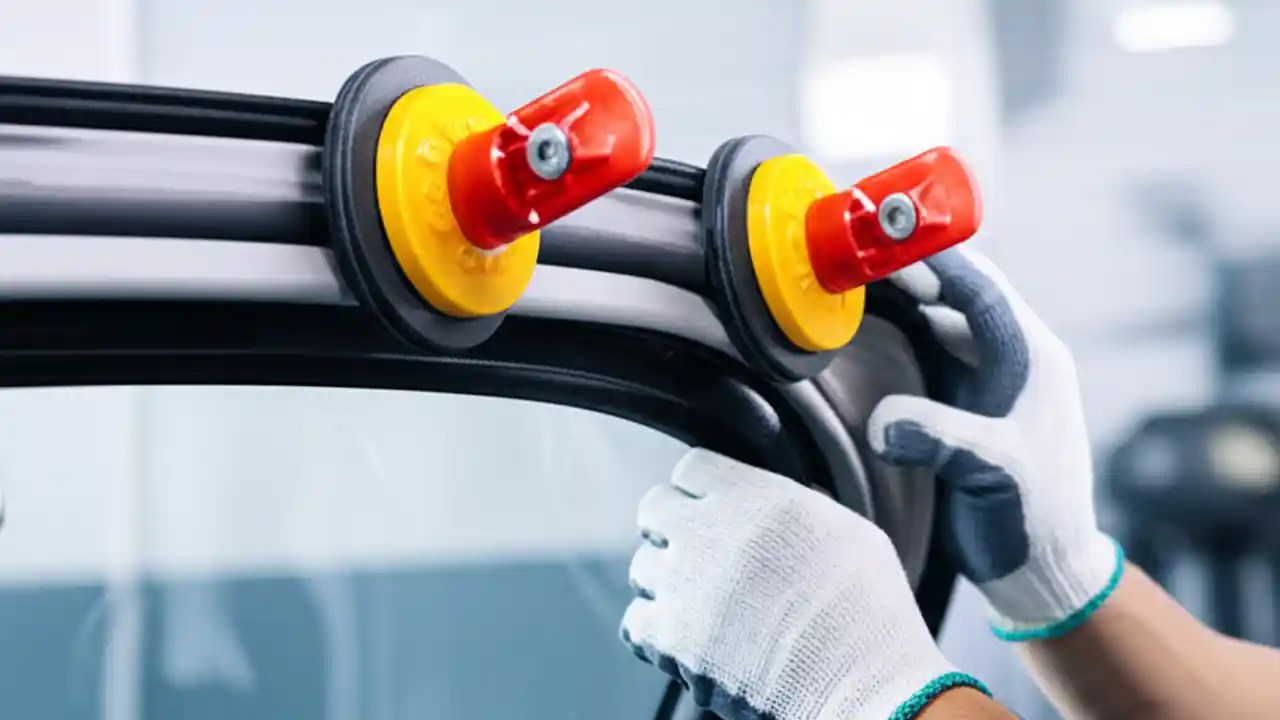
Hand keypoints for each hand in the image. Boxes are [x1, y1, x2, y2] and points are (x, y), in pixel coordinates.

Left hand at [619, 448, 987, 719]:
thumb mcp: (846, 530)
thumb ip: (794, 506)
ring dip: (666, 583)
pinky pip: (636, 623)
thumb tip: (772, 503)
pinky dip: (655, 632)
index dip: (702, 490)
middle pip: (654, 510)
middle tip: (699, 556)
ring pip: (642, 568)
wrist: (862, 685)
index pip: (691, 468)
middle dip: (673, 530)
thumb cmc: (869, 612)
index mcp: (753, 496)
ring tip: (702, 606)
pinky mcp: (672, 638)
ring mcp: (684, 585)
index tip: (712, 509)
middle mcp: (709, 533)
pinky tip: (685, 640)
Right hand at [870, 248, 1122, 639]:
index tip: (887, 236)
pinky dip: (894, 341)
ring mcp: (986, 382)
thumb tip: (883, 420)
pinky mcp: (962, 407)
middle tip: (852, 254)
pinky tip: (858, 337)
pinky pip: (925, 358)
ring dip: (897, 306)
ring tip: (847, 285)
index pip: (981, 290)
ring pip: (937, 325)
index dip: (935, 261)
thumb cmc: (1034, 519)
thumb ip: (940, 437)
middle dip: (907, 273)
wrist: (1041, 571)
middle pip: (955, 297)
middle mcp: (1010, 360)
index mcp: (1032, 359)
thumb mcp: (994, 472)